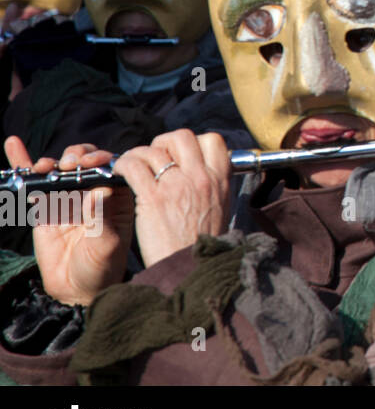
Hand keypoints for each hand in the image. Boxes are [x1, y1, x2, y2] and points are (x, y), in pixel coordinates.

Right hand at [3, 137, 133, 306]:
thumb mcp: (107, 244)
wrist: (77, 288)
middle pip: (86, 161)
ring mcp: (69, 196)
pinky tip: (12, 144)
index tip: (91, 161)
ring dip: (52, 162)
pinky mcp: (46, 204)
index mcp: (118, 196)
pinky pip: (34, 181)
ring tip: (46, 167)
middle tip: (70, 164)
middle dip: (78, 156)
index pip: (112, 168)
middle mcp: (95, 190)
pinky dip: (22, 162)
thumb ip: (102, 217)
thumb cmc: (102, 267)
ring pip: (60, 168)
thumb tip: (100, 191)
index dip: (102, 159)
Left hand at [113, 130, 230, 268]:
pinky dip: (123, 165)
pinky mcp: (153, 197)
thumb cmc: (202, 245)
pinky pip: (134, 166)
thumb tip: (202, 173)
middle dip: (164, 142)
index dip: (194, 143)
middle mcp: (202, 177)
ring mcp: (178, 185)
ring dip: (139, 154)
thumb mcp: (220, 209)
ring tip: (131, 167)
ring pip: (155, 149)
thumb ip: (212, 187)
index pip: (213, 141)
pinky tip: (119, 174)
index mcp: (221, 180)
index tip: (181, 154)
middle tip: (154, 158)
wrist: (192, 271)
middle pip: (182, 137)